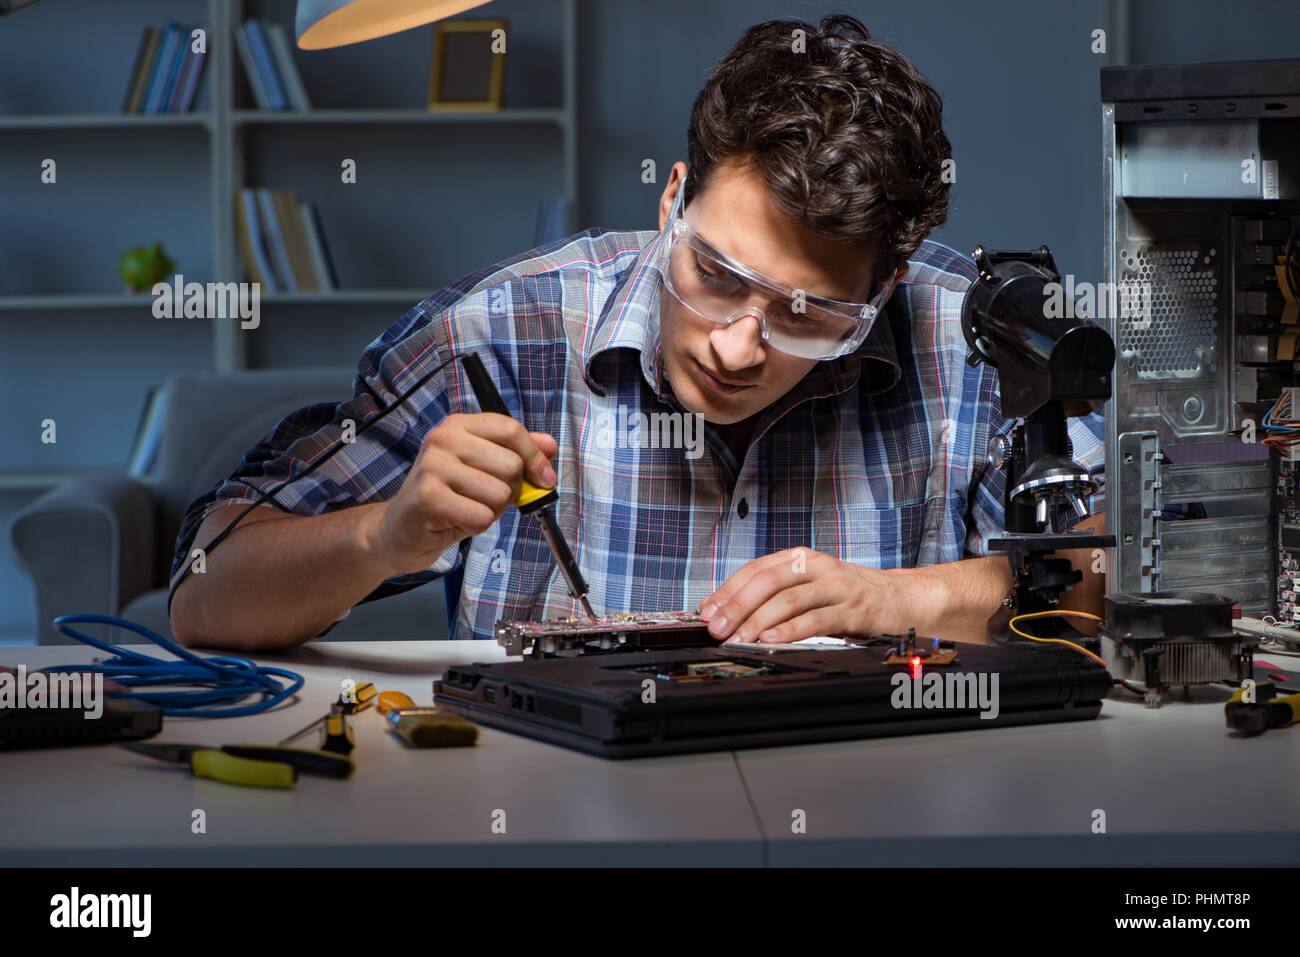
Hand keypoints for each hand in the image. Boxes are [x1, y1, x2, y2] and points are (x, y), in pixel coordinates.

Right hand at [372, 412, 556, 575]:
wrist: (400, 528)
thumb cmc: (446, 496)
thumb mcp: (482, 468)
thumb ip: (516, 453)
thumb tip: (549, 445)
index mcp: (459, 425)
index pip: (511, 429)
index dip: (535, 457)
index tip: (544, 478)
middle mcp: (443, 439)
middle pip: (511, 464)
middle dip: (509, 490)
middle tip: (483, 497)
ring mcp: (433, 467)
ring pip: (499, 493)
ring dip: (491, 510)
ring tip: (466, 507)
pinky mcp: (428, 497)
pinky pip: (482, 516)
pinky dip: (476, 526)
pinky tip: (456, 520)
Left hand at [699, 548, 896, 643]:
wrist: (901, 599)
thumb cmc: (849, 595)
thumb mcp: (810, 586)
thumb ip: (775, 595)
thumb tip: (729, 613)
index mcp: (800, 558)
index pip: (755, 569)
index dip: (728, 590)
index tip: (707, 612)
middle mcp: (816, 567)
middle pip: (768, 581)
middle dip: (737, 606)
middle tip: (717, 628)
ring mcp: (836, 586)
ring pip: (789, 599)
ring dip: (759, 620)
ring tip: (739, 638)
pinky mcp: (854, 609)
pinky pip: (817, 619)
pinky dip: (791, 629)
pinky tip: (773, 639)